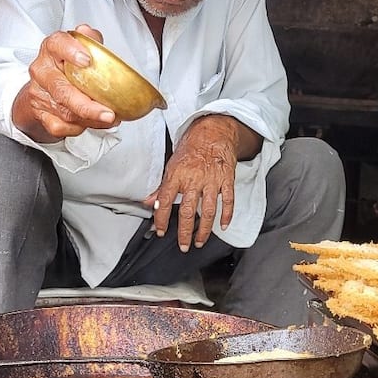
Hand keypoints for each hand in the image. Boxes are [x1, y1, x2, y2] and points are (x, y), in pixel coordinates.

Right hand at [12, 24, 118, 141]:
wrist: (43, 88)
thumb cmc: (65, 66)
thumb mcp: (78, 48)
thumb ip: (89, 40)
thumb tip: (91, 34)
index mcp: (51, 49)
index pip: (57, 44)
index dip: (71, 51)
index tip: (87, 61)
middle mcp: (42, 70)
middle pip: (62, 90)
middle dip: (87, 105)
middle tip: (109, 113)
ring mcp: (39, 93)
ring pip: (64, 112)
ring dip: (90, 119)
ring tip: (110, 119)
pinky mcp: (41, 113)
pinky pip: (60, 126)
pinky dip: (80, 128)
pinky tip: (93, 124)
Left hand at [145, 116, 238, 251]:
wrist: (213, 132)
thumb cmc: (191, 148)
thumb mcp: (171, 165)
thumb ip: (162, 186)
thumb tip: (149, 202)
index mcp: (177, 175)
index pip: (164, 201)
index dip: (161, 219)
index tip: (160, 231)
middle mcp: (193, 179)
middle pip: (187, 211)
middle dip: (184, 232)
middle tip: (183, 245)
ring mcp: (212, 180)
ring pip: (208, 211)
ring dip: (203, 230)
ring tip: (200, 241)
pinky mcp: (226, 179)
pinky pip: (228, 201)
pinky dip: (227, 215)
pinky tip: (223, 226)